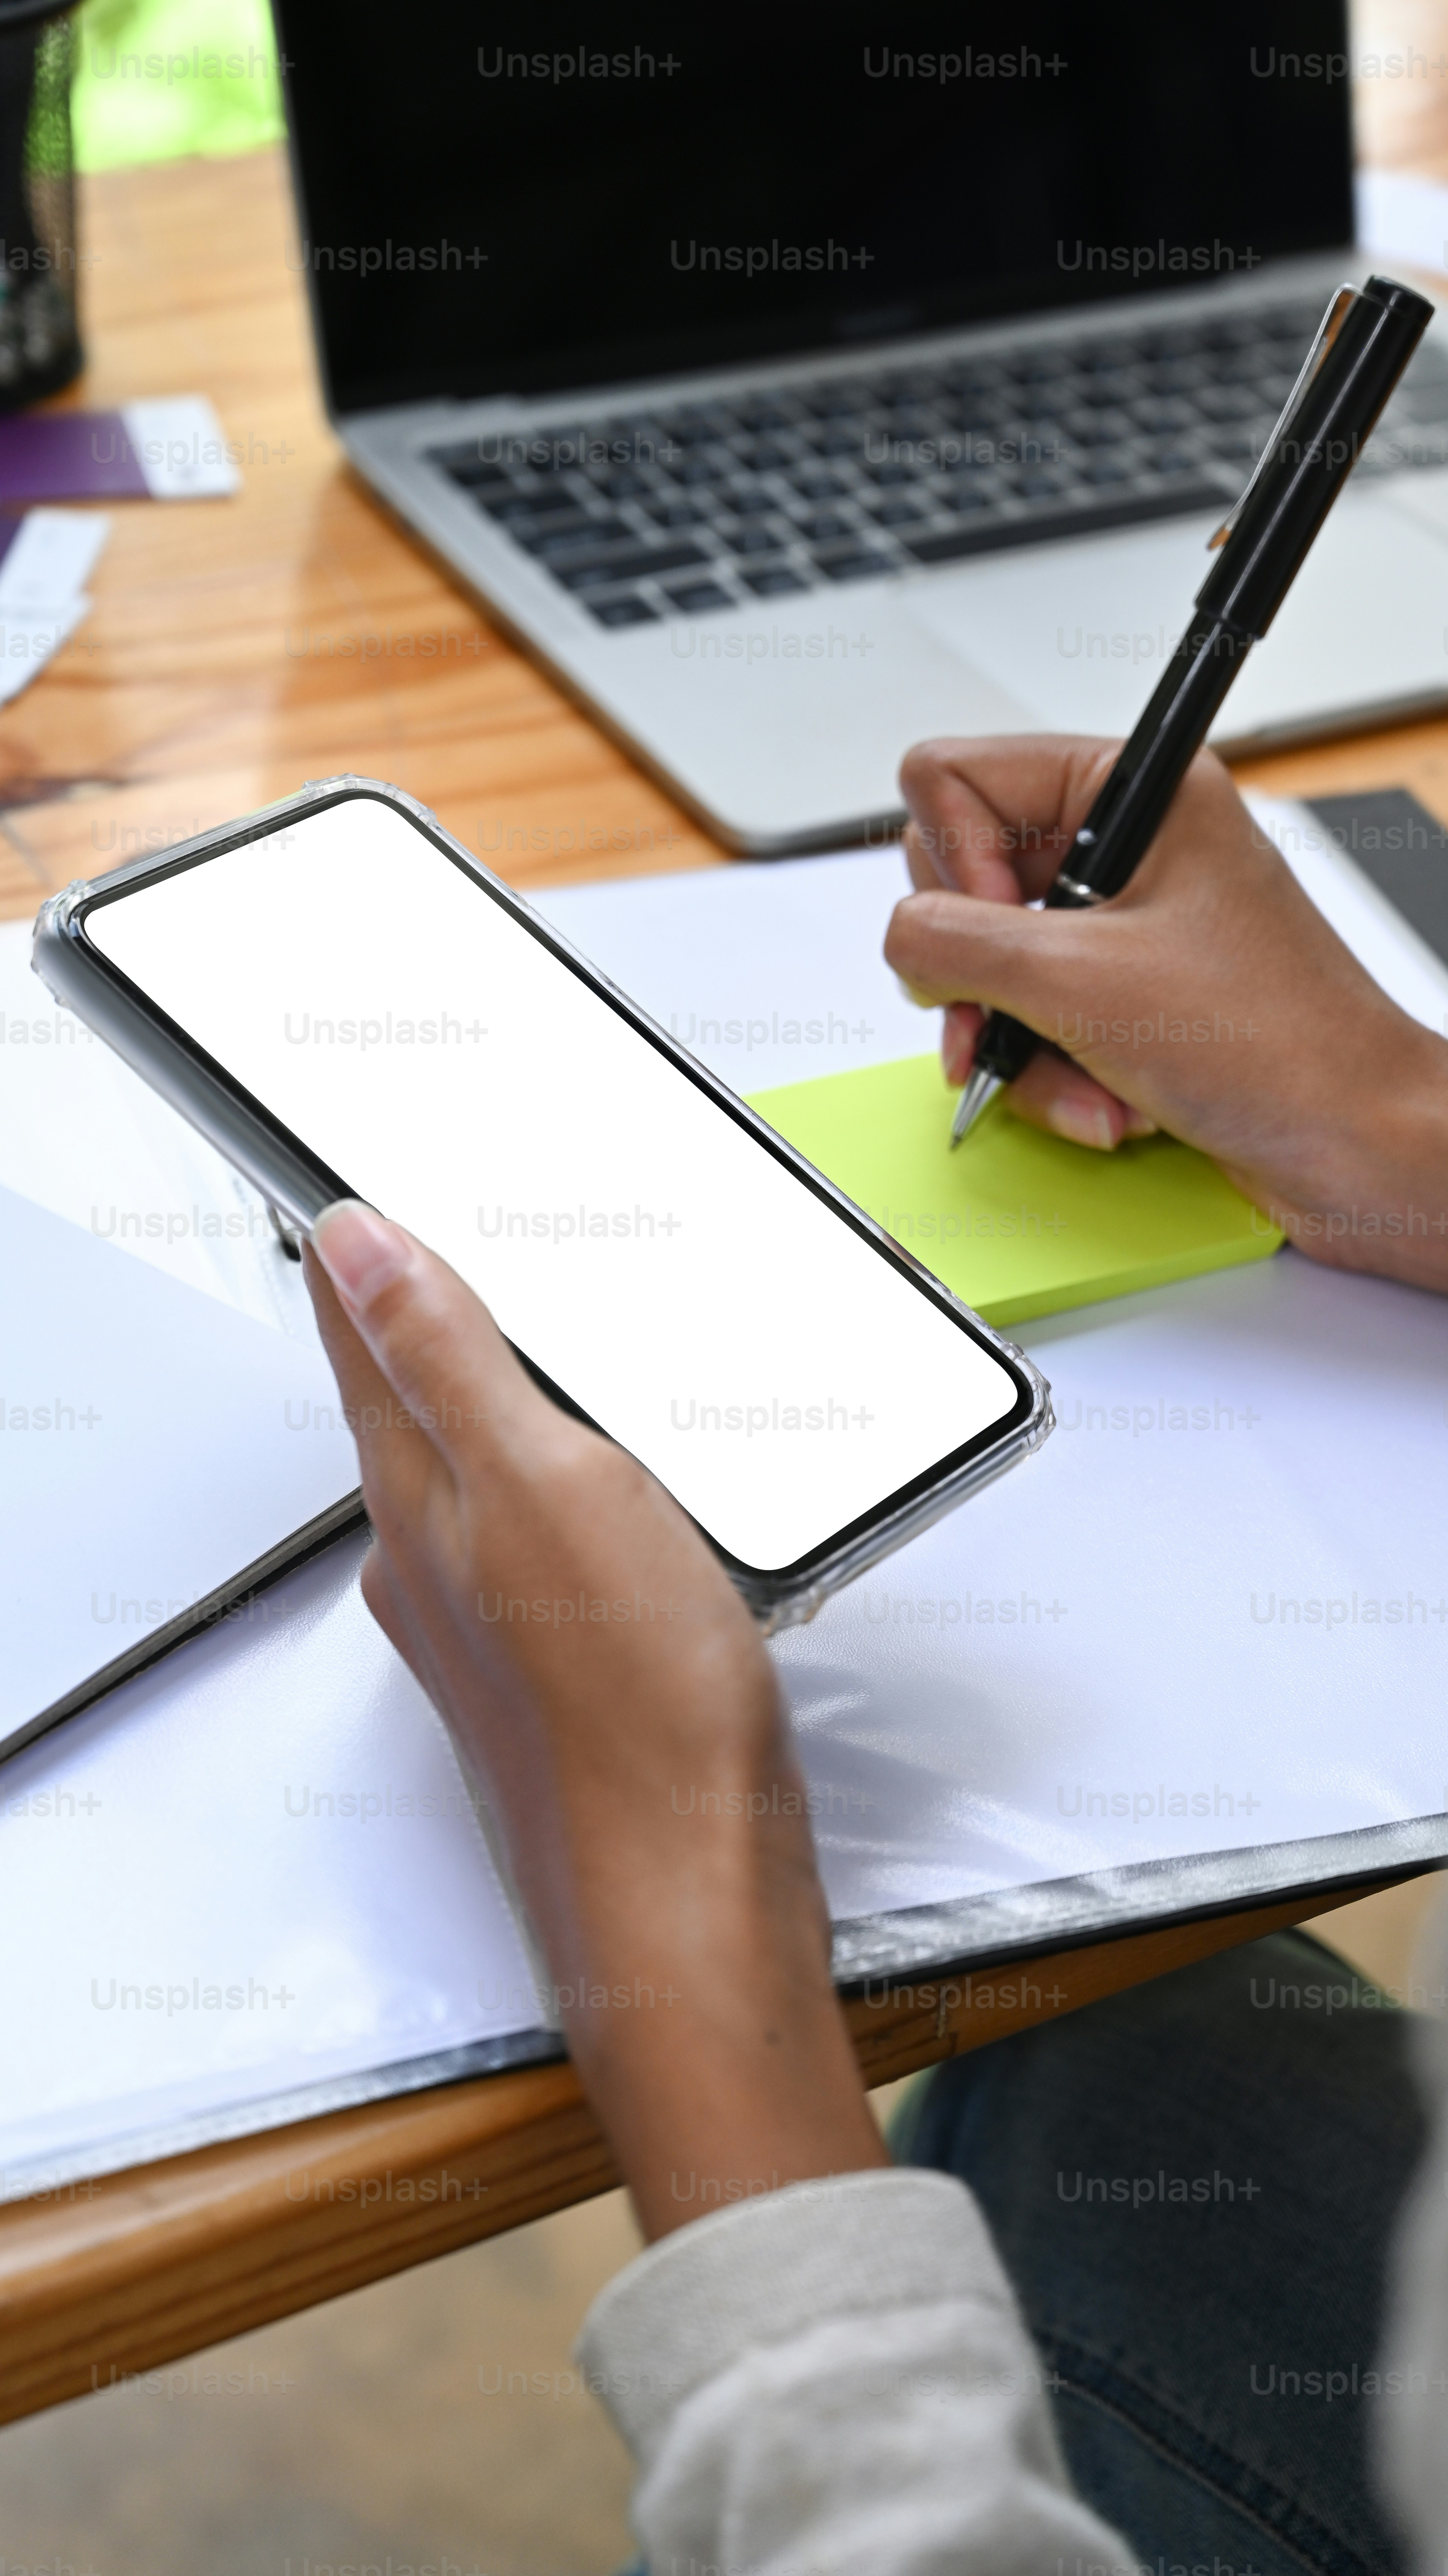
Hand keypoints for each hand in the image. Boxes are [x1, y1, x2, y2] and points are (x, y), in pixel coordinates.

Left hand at [304, 1202, 886, 2237]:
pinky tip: (621, 1473)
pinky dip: (577, 1473)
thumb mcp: (541, 1488)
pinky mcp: (577, 1655)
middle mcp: (441, 1562)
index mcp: (420, 1506)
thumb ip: (447, 1363)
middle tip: (433, 1235)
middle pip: (417, 1404)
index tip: (351, 1190)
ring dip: (508, 1393)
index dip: (358, 1255)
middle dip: (434, 1315)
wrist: (693, 1895)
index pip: (362, 1343)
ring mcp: (506, 1615)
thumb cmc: (631, 1711)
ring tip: (532, 1329)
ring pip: (489, 1466)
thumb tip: (354, 1245)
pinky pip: (556, 1529)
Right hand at [885, 734, 1447, 1290]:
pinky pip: (1035, 1025)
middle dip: (982, 975)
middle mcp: (1128, 845)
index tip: (998, 932)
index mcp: (1136, 790)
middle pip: (964, 880)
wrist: (1358, 1144)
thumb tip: (904, 938)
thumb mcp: (1081, 980)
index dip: (954, 865)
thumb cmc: (1276, 1046)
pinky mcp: (1125, 996)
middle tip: (1010, 1020)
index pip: (958, 780)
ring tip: (1084, 1084)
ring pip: (992, 969)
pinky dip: (1057, 1078)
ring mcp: (1124, 925)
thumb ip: (959, 942)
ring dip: (1024, 1047)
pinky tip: (1110, 1105)